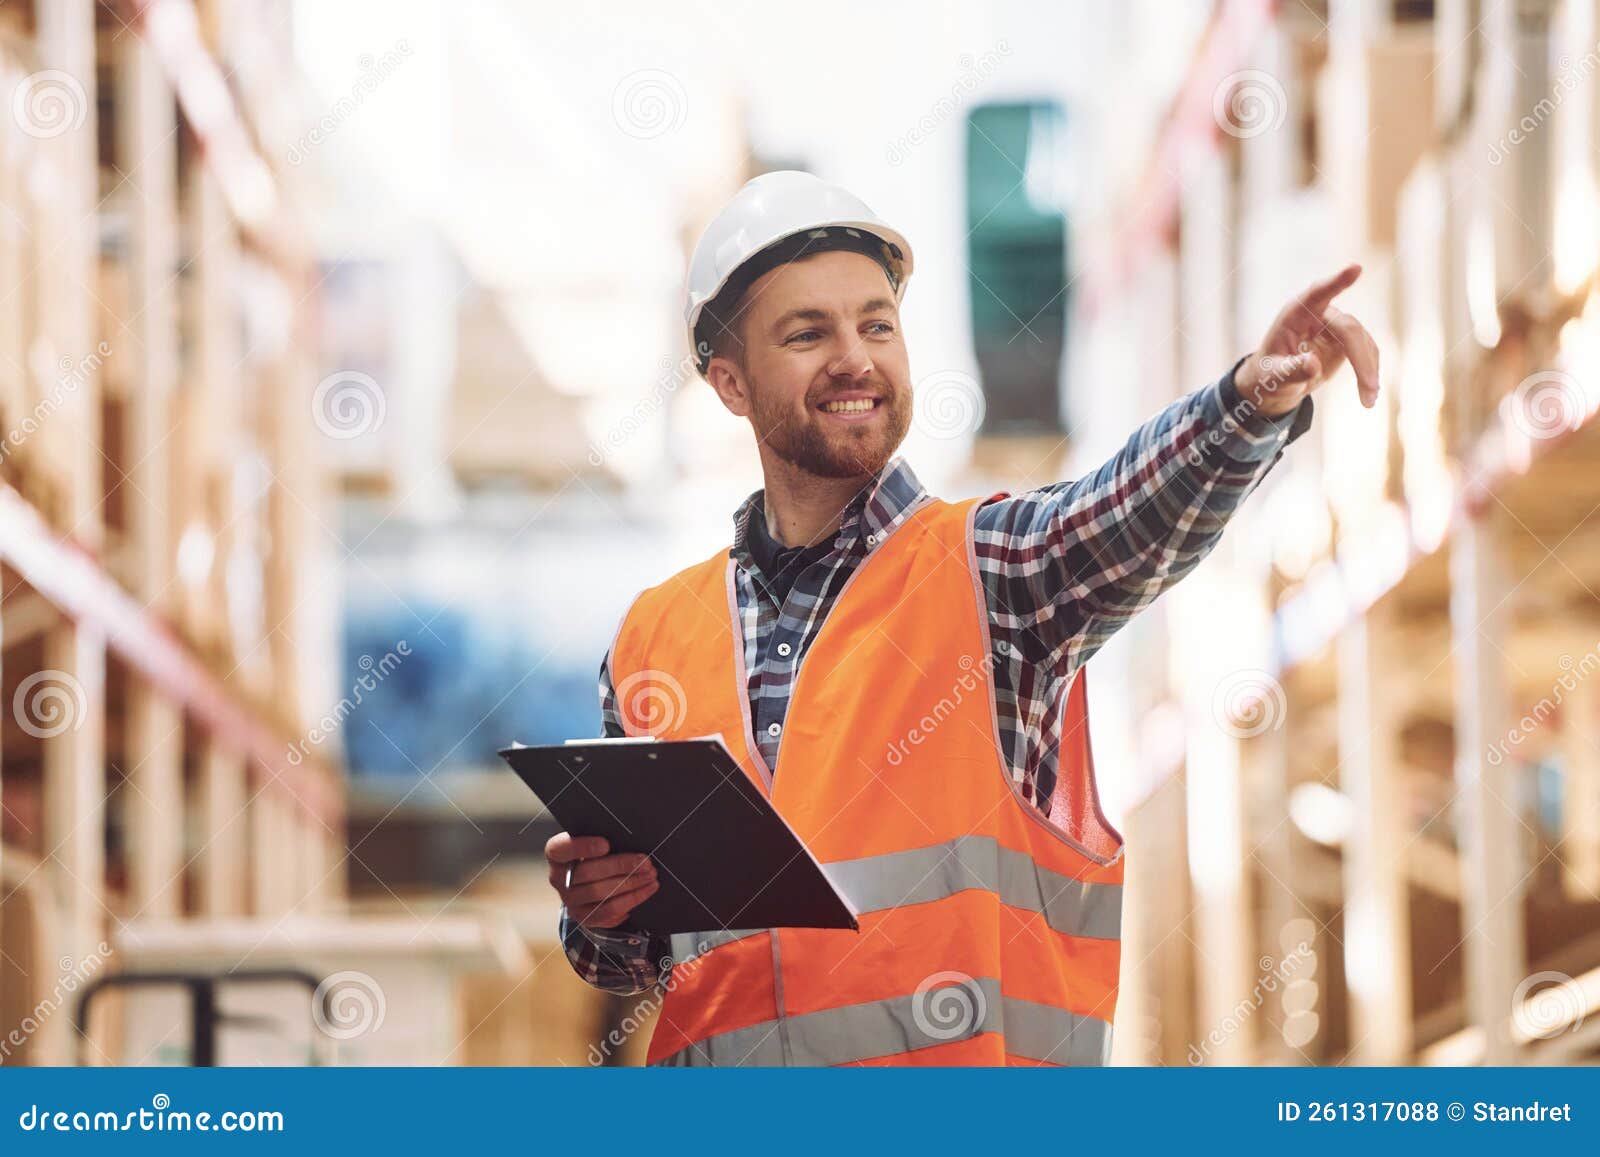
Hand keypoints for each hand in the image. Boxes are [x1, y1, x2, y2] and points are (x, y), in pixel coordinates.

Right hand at [546, 832, 658, 929]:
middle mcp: (558, 879)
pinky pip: (608, 911)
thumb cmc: (595, 855)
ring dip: (630, 884)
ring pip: (600, 893)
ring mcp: (569, 900)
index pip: (560, 849)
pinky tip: (646, 891)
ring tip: (651, 876)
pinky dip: (631, 900)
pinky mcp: (583, 917)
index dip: (582, 847)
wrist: (589, 884)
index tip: (606, 844)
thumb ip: (604, 839)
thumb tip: (630, 838)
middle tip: (645, 862)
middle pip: (587, 872)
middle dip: (621, 866)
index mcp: (557, 855)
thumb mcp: (593, 843)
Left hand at [1234, 263, 1380, 415]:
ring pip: (1362, 341)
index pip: (1317, 293)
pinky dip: (1369, 372)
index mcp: (1295, 314)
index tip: (1356, 268)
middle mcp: (1319, 314)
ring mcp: (1335, 327)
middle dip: (1361, 358)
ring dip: (1368, 369)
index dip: (1336, 282)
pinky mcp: (1346, 342)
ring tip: (1368, 400)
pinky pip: (1365, 352)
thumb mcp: (1272, 376)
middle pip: (1348, 328)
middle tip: (1369, 387)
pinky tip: (1369, 395)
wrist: (1275, 382)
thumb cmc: (1268, 374)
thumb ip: (1290, 370)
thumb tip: (1312, 364)